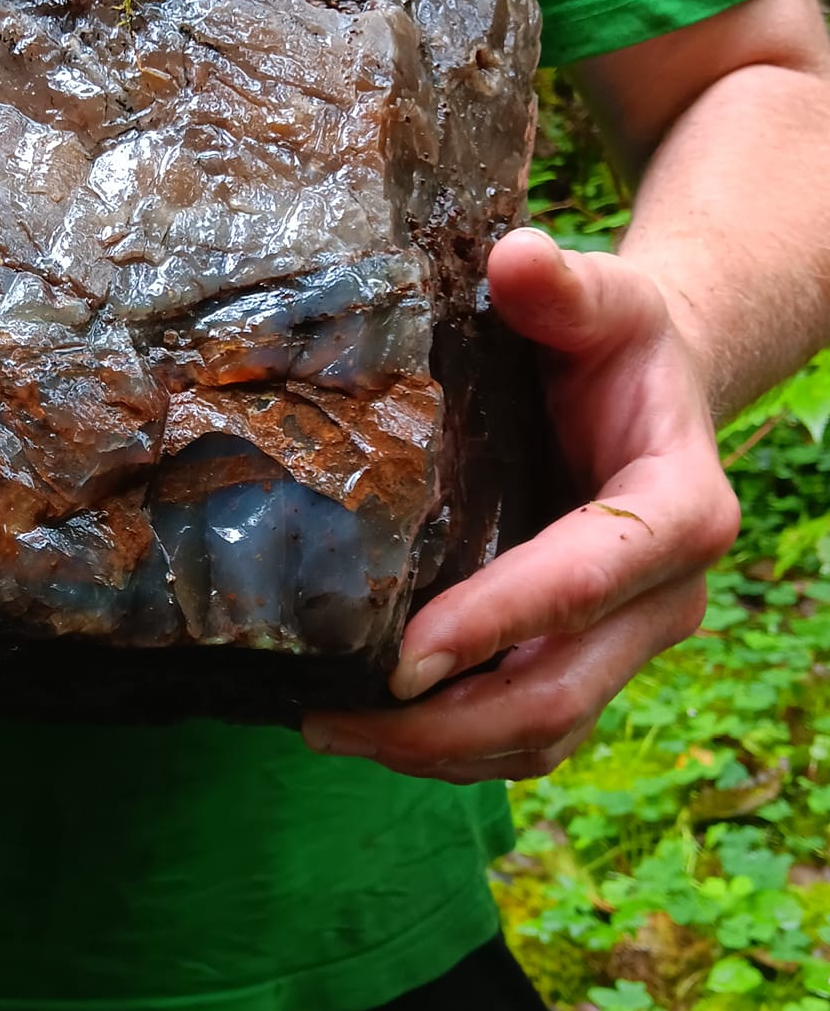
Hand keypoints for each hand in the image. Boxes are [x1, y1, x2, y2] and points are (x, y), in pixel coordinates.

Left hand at [302, 228, 739, 782]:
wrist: (648, 391)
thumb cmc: (615, 343)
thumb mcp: (602, 298)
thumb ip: (563, 287)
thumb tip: (514, 258)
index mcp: (681, 510)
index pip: (585, 582)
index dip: (496, 625)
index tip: (404, 658)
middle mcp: (665, 597)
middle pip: (559, 693)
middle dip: (446, 723)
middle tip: (335, 720)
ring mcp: (627, 642)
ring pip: (541, 734)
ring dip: (437, 752)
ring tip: (331, 729)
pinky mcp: (586, 664)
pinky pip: (527, 733)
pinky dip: (451, 747)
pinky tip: (371, 726)